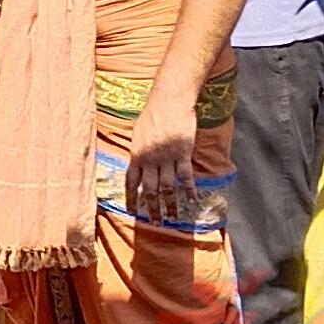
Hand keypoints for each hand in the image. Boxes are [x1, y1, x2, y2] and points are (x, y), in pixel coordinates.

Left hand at [121, 94, 201, 221]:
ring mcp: (167, 157)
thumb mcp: (138, 133)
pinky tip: (192, 200)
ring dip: (170, 205)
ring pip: (168, 187)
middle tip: (155, 223)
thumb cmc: (153, 114)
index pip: (131, 183)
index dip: (131, 198)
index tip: (132, 211)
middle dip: (152, 208)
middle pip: (150, 190)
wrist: (169, 100)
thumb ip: (138, 151)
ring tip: (173, 218)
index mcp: (136, 155)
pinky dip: (189, 189)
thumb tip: (135, 164)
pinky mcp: (183, 153)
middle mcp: (150, 159)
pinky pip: (186, 176)